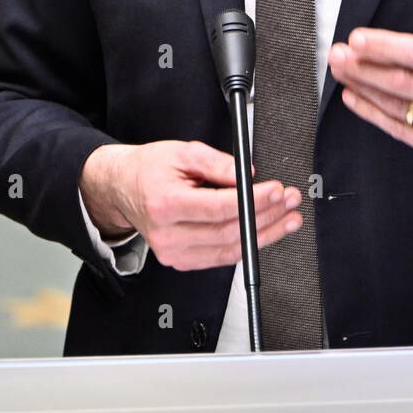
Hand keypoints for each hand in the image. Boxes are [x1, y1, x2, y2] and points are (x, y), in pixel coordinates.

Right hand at [79, 139, 302, 269]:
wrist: (123, 187)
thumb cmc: (149, 169)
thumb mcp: (183, 151)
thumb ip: (218, 163)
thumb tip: (247, 175)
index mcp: (165, 204)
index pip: (218, 208)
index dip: (253, 201)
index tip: (276, 190)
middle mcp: (167, 234)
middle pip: (228, 231)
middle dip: (267, 216)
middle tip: (289, 201)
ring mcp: (173, 253)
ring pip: (229, 250)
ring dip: (265, 234)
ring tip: (288, 218)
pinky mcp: (180, 261)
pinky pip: (222, 257)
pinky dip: (247, 245)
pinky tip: (266, 231)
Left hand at [328, 0, 412, 171]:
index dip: (385, 47)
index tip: (357, 39)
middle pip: (403, 82)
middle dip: (364, 67)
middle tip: (337, 55)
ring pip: (397, 106)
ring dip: (363, 88)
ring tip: (341, 72)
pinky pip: (399, 130)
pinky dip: (372, 113)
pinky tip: (354, 97)